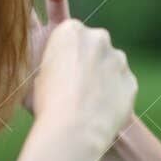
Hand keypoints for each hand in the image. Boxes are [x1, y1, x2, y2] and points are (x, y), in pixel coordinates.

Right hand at [31, 0, 136, 153]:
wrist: (74, 130)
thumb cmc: (45, 102)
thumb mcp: (30, 74)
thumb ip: (43, 60)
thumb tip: (39, 60)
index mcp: (69, 30)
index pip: (68, 34)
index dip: (61, 53)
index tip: (56, 69)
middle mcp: (97, 37)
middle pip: (91, 45)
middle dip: (84, 60)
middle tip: (71, 84)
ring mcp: (117, 59)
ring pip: (108, 65)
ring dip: (99, 77)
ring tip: (83, 103)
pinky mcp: (130, 81)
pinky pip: (119, 86)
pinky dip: (111, 95)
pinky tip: (97, 111)